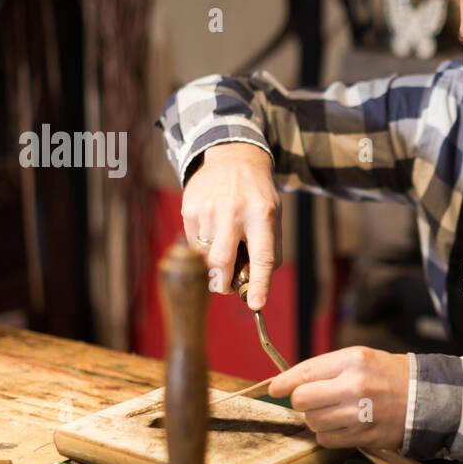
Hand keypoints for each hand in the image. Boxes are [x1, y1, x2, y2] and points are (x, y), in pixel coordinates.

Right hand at [181, 142, 279, 309]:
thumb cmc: (257, 197)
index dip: (259, 284)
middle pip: (221, 261)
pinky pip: (193, 242)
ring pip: (205, 255)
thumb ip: (268, 251)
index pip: (262, 256)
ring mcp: (208, 208)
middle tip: (225, 287)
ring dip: (213, 260)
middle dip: (221, 283)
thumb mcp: (273, 218)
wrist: (234, 158)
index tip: (255, 305)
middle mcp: (234, 210)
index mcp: (262, 214)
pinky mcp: (189, 207)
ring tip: (224, 240)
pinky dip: (202, 245)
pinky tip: (212, 227)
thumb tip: (253, 286)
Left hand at [268, 346, 409, 449]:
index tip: (275, 389)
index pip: (304, 373)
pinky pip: (326, 439)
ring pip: (312, 422)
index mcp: (353, 361)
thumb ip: (327, 368)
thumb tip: (290, 383)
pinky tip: (343, 425)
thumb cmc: (390, 375)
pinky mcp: (363, 436)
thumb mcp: (361, 358)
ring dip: (317, 419)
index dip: (283, 383)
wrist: (427, 398)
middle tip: (314, 400)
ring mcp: (359, 414)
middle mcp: (354, 386)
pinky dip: (329, 434)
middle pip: (302, 400)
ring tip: (335, 411)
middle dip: (302, 401)